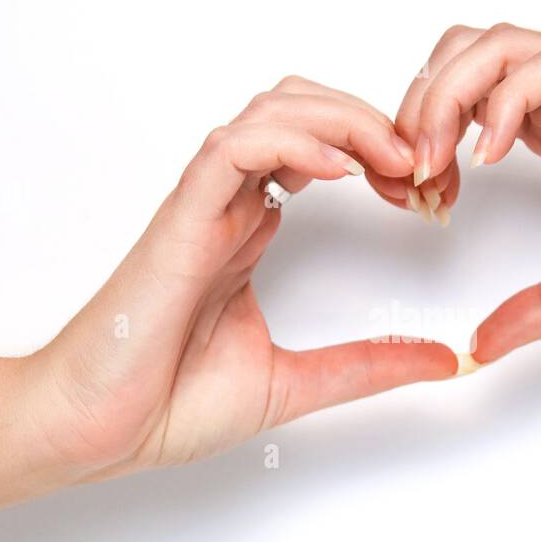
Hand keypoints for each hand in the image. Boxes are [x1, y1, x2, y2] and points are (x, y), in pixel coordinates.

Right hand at [34, 77, 455, 476]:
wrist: (95, 431)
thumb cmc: (168, 403)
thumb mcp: (297, 383)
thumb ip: (367, 366)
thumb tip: (445, 359)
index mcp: (250, 231)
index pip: (321, 151)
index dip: (379, 153)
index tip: (426, 191)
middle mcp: (229, 207)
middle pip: (302, 110)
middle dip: (371, 121)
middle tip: (423, 165)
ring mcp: (203, 208)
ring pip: (271, 113)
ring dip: (342, 119)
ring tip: (393, 157)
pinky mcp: (179, 219)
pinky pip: (231, 149)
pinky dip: (291, 141)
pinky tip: (340, 169)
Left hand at [382, 23, 540, 361]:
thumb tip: (481, 347)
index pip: (459, 107)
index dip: (418, 144)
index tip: (414, 204)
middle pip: (457, 59)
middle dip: (410, 109)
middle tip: (405, 178)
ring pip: (490, 47)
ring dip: (442, 96)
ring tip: (434, 161)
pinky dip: (500, 100)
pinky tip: (489, 155)